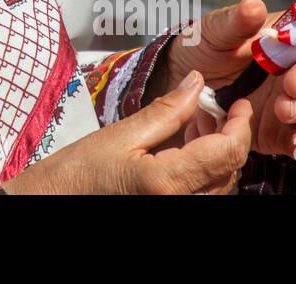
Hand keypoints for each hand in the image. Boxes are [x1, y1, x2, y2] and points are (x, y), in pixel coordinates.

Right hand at [2, 70, 251, 193]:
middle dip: (231, 137)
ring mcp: (180, 212)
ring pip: (221, 185)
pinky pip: (205, 195)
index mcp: (167, 183)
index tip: (238, 104)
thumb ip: (166, 111)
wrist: (56, 200)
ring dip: (219, 155)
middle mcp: (182, 205)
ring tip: (200, 126)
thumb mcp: (122, 134)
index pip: (226, 152)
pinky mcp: (174, 213)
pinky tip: (189, 151)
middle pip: (229, 170)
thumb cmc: (79, 173)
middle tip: (215, 108)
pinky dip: (206, 172)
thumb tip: (196, 83)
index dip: (239, 125)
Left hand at [153, 0, 295, 156]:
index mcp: (285, 37)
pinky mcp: (276, 130)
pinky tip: (295, 145)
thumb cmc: (202, 46)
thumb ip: (234, 21)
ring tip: (280, 109)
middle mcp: (293, 68)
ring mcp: (287, 100)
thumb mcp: (212, 30)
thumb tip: (254, 5)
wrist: (177, 82)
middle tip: (289, 84)